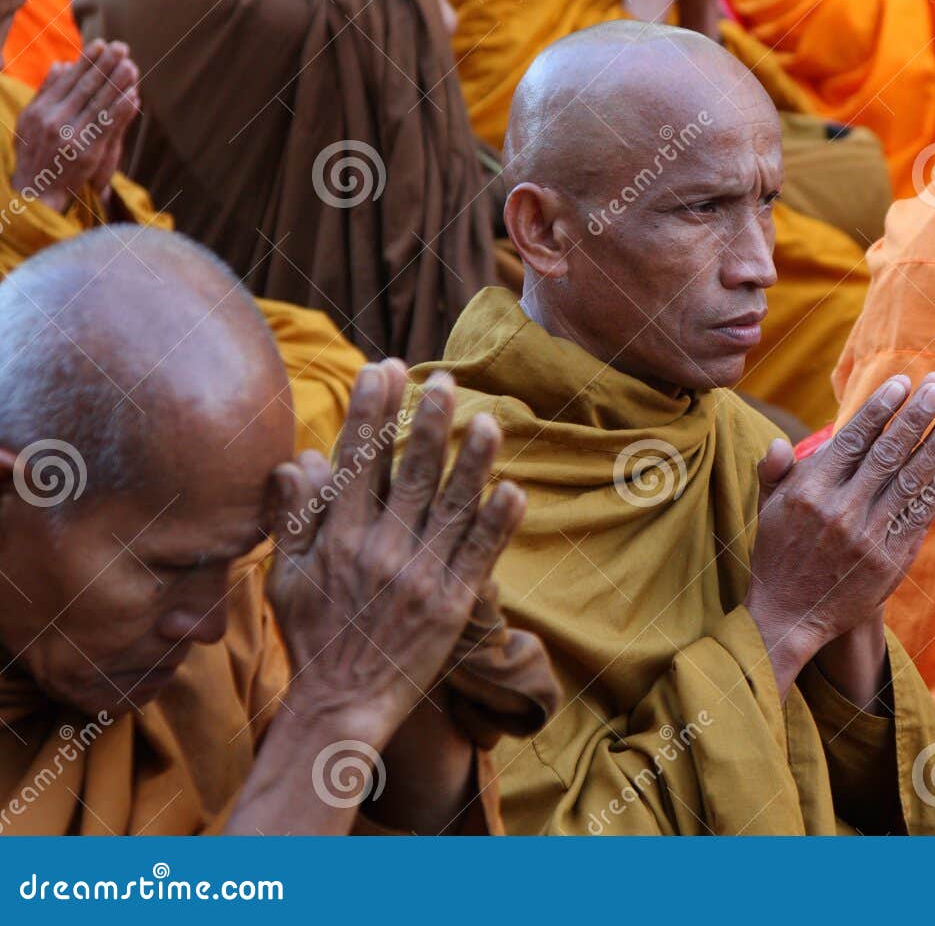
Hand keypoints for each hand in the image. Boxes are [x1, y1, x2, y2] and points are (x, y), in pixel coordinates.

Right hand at [11, 39, 138, 211]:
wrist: (35, 192)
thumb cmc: (35, 153)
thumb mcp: (30, 120)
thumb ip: (46, 92)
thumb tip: (60, 64)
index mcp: (40, 110)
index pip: (67, 80)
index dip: (86, 61)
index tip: (101, 44)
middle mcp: (53, 120)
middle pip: (84, 88)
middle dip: (105, 65)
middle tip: (122, 47)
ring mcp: (69, 136)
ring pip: (98, 103)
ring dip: (117, 83)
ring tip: (132, 66)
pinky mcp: (86, 152)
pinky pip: (107, 126)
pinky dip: (121, 110)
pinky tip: (134, 96)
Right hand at [264, 360, 524, 748]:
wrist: (339, 705)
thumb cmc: (312, 636)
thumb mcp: (283, 575)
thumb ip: (291, 515)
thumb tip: (298, 457)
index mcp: (336, 538)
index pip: (357, 462)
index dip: (371, 412)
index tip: (383, 369)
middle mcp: (377, 551)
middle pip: (409, 474)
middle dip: (426, 421)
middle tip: (445, 378)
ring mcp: (417, 578)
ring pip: (450, 507)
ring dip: (472, 462)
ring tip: (488, 421)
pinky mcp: (450, 606)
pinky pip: (479, 556)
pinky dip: (497, 524)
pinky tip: (512, 491)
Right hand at [745, 374, 934, 695]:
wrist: (790, 616)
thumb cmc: (779, 555)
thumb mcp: (766, 509)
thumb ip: (775, 472)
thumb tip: (779, 444)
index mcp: (811, 490)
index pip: (853, 438)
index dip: (881, 407)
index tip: (903, 381)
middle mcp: (841, 509)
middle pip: (888, 451)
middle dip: (917, 414)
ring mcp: (868, 535)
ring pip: (910, 479)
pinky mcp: (890, 559)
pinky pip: (921, 514)